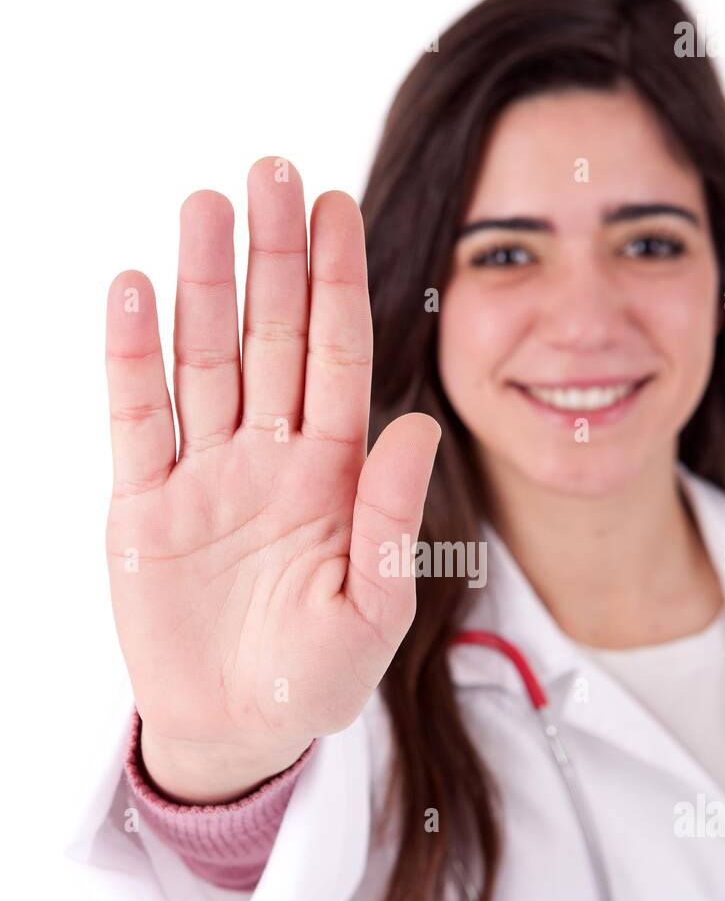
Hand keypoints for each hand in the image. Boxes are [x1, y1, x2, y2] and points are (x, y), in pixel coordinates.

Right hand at [105, 157, 439, 801]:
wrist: (239, 729)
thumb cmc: (317, 676)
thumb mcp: (373, 611)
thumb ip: (392, 520)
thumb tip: (415, 426)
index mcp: (334, 474)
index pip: (338, 358)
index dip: (339, 283)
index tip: (339, 206)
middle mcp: (269, 456)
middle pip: (271, 336)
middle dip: (273, 257)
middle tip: (271, 171)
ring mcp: (204, 475)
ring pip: (204, 360)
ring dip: (203, 286)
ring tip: (204, 208)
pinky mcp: (143, 506)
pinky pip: (137, 420)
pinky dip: (133, 359)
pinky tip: (136, 294)